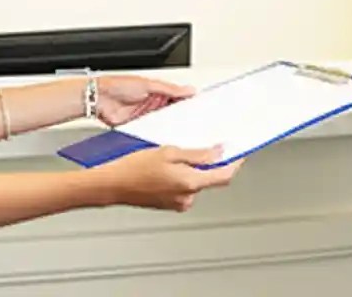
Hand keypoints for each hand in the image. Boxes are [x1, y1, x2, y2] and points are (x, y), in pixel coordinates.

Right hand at [93, 146, 242, 211]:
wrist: (112, 185)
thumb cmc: (134, 168)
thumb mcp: (169, 152)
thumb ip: (198, 154)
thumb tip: (219, 152)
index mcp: (190, 183)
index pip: (224, 175)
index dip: (235, 163)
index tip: (238, 153)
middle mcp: (187, 197)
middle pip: (210, 178)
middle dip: (210, 163)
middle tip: (204, 146)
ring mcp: (178, 203)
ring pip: (196, 182)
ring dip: (193, 169)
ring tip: (174, 156)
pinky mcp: (169, 204)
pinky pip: (184, 188)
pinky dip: (181, 176)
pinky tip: (166, 167)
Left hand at [95, 75, 194, 126]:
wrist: (99, 99)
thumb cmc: (118, 85)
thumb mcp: (148, 84)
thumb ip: (169, 89)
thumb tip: (189, 89)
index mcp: (157, 92)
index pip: (177, 98)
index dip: (187, 103)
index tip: (199, 108)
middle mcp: (152, 104)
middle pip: (171, 113)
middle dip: (180, 117)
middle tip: (191, 122)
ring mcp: (145, 116)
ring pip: (162, 123)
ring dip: (168, 126)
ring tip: (179, 131)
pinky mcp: (138, 127)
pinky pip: (150, 132)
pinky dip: (156, 134)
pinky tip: (163, 137)